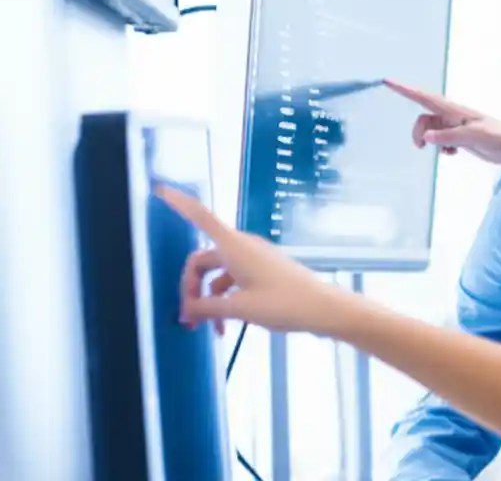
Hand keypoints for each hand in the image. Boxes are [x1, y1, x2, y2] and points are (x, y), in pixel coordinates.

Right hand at [159, 186, 345, 335]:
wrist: (323, 309)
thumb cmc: (285, 303)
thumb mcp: (239, 308)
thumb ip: (207, 308)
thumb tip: (187, 310)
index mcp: (234, 246)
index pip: (201, 217)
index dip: (180, 203)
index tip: (160, 189)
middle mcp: (243, 247)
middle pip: (203, 260)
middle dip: (191, 288)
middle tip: (188, 318)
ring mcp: (254, 259)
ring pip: (218, 276)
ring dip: (208, 300)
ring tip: (205, 328)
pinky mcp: (264, 272)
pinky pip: (234, 282)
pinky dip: (225, 301)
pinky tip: (224, 326)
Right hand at [384, 79, 500, 163]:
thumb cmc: (499, 137)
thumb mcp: (474, 137)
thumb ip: (449, 136)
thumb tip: (426, 137)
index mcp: (454, 111)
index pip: (425, 98)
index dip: (405, 90)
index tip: (387, 81)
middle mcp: (452, 116)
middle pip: (424, 119)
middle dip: (418, 132)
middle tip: (423, 147)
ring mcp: (456, 127)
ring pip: (431, 130)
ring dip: (431, 141)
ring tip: (446, 151)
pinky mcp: (461, 138)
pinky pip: (441, 140)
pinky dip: (441, 147)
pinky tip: (453, 153)